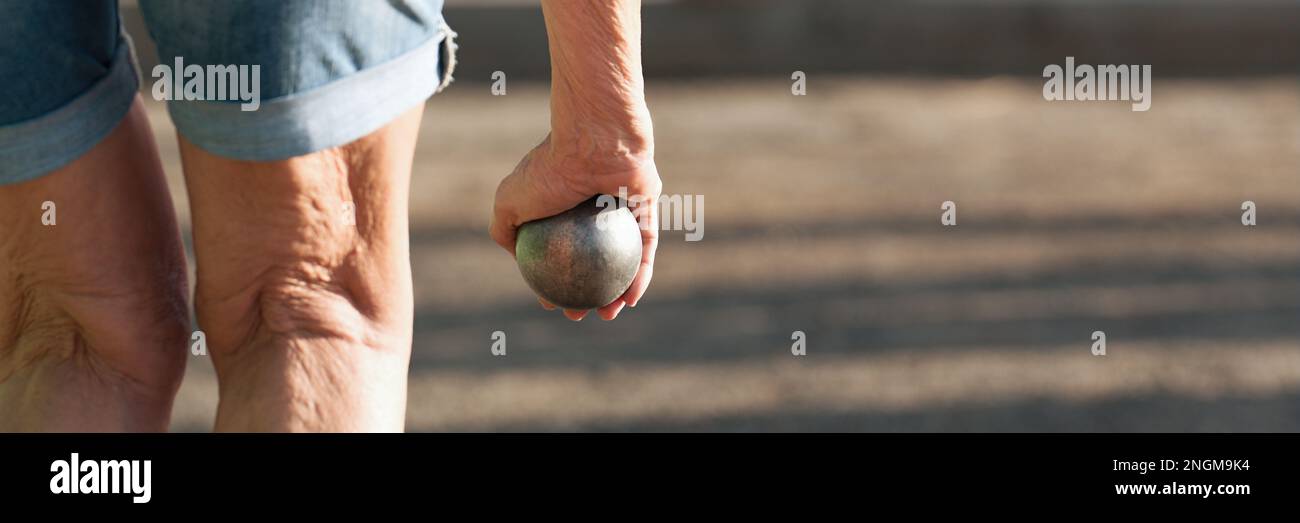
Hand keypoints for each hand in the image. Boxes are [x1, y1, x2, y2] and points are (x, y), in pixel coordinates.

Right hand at [490, 134, 660, 320]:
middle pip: (591, 262)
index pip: (558, 253)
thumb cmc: (550, 169)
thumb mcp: (509, 201)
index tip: (549, 302)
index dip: (552, 282)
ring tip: (606, 315)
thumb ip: (504, 229)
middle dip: (584, 294)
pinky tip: (630, 300)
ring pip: (620, 260)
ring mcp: (623, 212)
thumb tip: (514, 255)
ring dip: (615, 292)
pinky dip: (639, 277)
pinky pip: (645, 250)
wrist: (594, 139)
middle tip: (577, 314)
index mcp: (561, 208)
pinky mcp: (648, 210)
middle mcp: (593, 211)